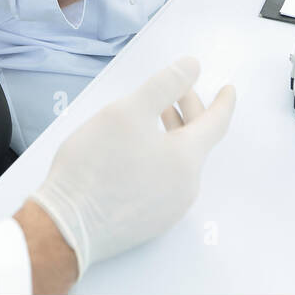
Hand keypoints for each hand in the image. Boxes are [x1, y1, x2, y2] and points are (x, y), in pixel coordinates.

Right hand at [28, 56, 235, 278]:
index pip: (216, 124)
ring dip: (172, 134)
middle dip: (188, 111)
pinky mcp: (149, 222)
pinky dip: (160, 158)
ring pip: (180, 162)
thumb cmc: (95, 167)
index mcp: (187, 159)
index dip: (222, 102)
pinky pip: (165, 182)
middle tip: (174, 91)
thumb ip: (164, 85)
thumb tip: (193, 67)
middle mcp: (185, 188)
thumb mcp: (128, 111)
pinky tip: (136, 150)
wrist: (66, 227)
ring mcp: (168, 209)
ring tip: (151, 116)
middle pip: (197, 142)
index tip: (228, 90)